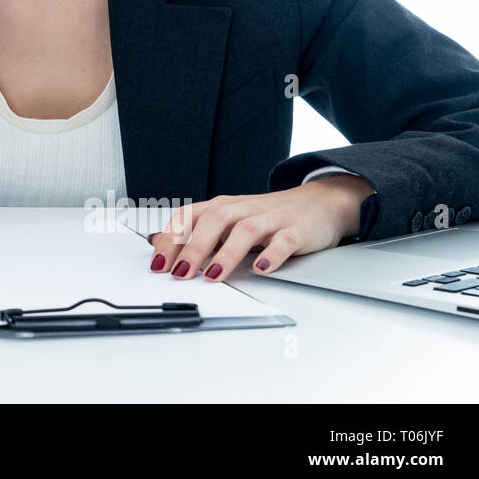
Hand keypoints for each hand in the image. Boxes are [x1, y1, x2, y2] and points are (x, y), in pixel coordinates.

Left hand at [146, 174, 375, 281]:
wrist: (320, 202)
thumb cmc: (269, 215)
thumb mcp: (229, 219)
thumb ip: (196, 230)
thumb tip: (158, 241)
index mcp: (224, 206)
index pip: (190, 216)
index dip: (172, 238)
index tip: (158, 262)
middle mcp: (243, 209)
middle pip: (213, 222)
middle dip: (193, 248)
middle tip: (179, 273)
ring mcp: (271, 218)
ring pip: (244, 231)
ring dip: (226, 254)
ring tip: (213, 275)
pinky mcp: (296, 230)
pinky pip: (283, 241)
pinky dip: (271, 254)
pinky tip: (261, 268)